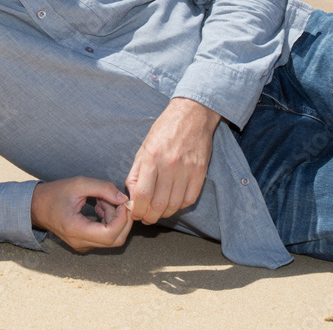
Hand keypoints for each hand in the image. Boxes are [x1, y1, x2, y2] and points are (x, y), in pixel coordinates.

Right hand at [30, 177, 132, 252]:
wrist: (37, 206)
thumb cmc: (55, 193)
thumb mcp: (79, 184)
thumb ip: (103, 188)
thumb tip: (123, 199)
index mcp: (76, 229)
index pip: (110, 235)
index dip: (122, 218)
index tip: (122, 201)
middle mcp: (80, 242)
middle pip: (115, 240)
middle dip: (122, 219)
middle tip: (115, 200)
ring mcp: (82, 245)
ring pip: (112, 238)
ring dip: (115, 218)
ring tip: (102, 200)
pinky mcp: (85, 242)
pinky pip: (105, 236)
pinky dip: (109, 221)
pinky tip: (100, 207)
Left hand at [125, 97, 220, 224]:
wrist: (192, 114)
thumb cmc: (165, 129)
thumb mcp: (143, 147)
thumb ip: (136, 173)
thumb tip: (132, 196)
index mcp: (152, 157)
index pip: (142, 195)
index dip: (137, 211)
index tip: (135, 215)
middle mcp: (169, 165)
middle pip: (158, 204)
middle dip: (150, 217)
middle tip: (146, 218)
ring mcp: (187, 169)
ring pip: (174, 204)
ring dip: (164, 214)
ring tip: (158, 212)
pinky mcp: (201, 171)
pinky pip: (190, 198)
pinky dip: (180, 206)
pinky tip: (173, 203)